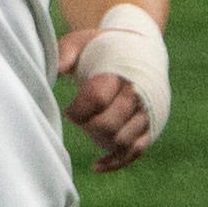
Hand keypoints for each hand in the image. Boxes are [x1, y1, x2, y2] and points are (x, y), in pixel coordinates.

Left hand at [54, 32, 156, 170]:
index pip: (97, 98)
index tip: (69, 109)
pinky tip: (96, 165)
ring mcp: (147, 114)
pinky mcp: (150, 128)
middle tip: (80, 119)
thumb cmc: (102, 48)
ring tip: (90, 129)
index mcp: (122, 72)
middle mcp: (139, 95)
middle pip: (110, 124)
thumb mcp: (81, 41)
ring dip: (100, 141)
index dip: (78, 109)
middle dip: (88, 126)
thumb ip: (66, 53)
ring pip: (123, 141)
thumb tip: (57, 69)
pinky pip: (135, 153)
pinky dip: (116, 162)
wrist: (138, 48)